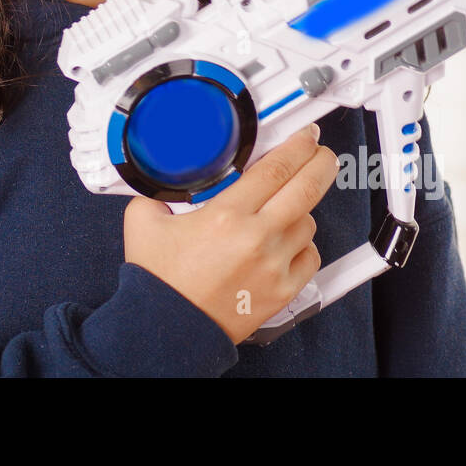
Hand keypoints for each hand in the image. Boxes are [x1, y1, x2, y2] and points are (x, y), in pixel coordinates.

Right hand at [123, 122, 338, 344]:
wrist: (169, 328)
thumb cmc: (160, 282)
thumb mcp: (144, 222)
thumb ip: (157, 194)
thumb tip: (166, 182)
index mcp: (226, 215)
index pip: (276, 168)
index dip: (297, 146)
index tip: (305, 136)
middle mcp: (257, 238)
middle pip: (307, 187)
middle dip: (320, 162)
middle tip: (321, 153)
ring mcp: (275, 265)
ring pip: (309, 222)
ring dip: (301, 209)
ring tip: (285, 207)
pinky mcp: (283, 290)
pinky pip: (310, 257)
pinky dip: (303, 245)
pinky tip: (288, 241)